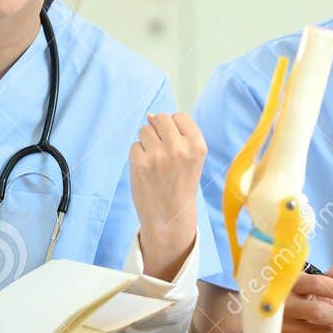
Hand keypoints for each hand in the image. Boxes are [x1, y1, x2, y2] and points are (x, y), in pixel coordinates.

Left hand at [129, 112, 206, 279]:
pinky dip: (137, 157)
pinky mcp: (141, 163)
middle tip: (162, 153)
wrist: (170, 217)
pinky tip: (146, 171)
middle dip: (158, 131)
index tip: (175, 146)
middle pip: (161, 118)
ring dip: (146, 143)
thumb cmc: (180, 185)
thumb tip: (150, 115)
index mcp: (197, 145)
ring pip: (145, 130)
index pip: (179, 116)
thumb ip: (177, 135)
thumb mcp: (191, 158)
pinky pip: (134, 146)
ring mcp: (159, 155)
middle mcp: (180, 148)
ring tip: (155, 164)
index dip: (174, 129)